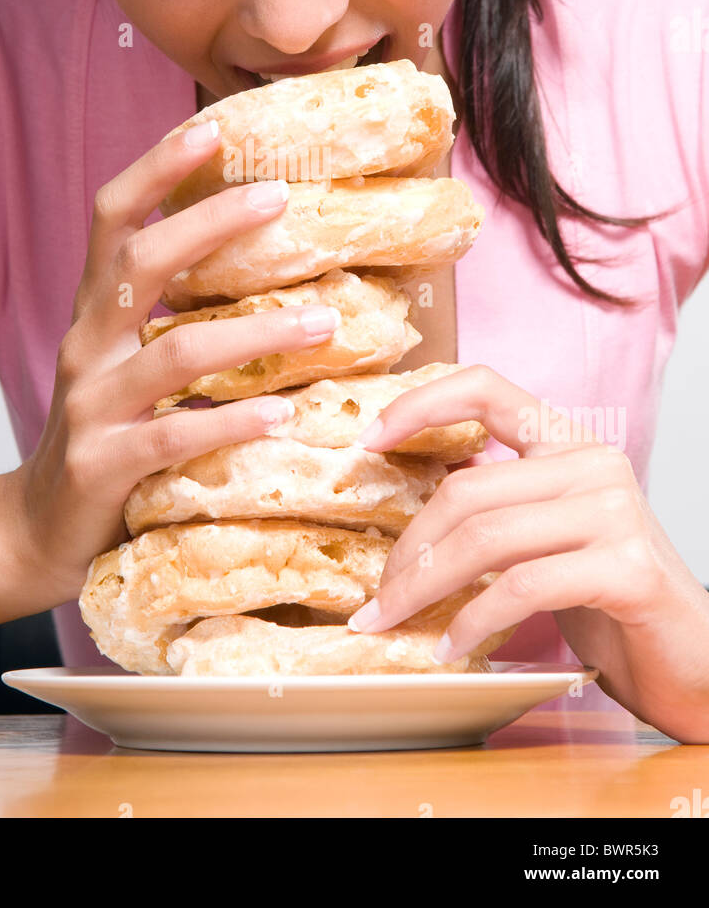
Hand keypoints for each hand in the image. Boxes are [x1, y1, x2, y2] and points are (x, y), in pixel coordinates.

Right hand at [7, 121, 341, 604]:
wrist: (37, 531)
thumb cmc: (107, 437)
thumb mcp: (130, 365)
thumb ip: (176, 318)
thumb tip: (271, 266)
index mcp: (95, 313)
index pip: (113, 220)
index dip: (156, 170)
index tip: (211, 127)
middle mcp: (86, 346)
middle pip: (139, 264)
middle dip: (209, 223)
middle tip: (279, 198)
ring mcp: (91, 407)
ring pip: (175, 352)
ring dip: (255, 334)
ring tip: (323, 323)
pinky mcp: (103, 466)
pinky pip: (174, 437)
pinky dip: (232, 421)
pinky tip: (283, 414)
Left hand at [345, 365, 708, 740]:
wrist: (689, 658)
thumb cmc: (608, 598)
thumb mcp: (545, 534)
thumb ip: (497, 505)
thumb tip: (408, 509)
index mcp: (568, 443)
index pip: (486, 388)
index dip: (420, 404)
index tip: (368, 440)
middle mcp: (594, 463)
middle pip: (467, 490)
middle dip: (407, 549)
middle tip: (375, 598)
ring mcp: (614, 512)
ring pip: (485, 538)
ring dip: (424, 588)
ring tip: (393, 622)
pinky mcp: (626, 568)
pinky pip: (520, 587)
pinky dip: (472, 621)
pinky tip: (451, 646)